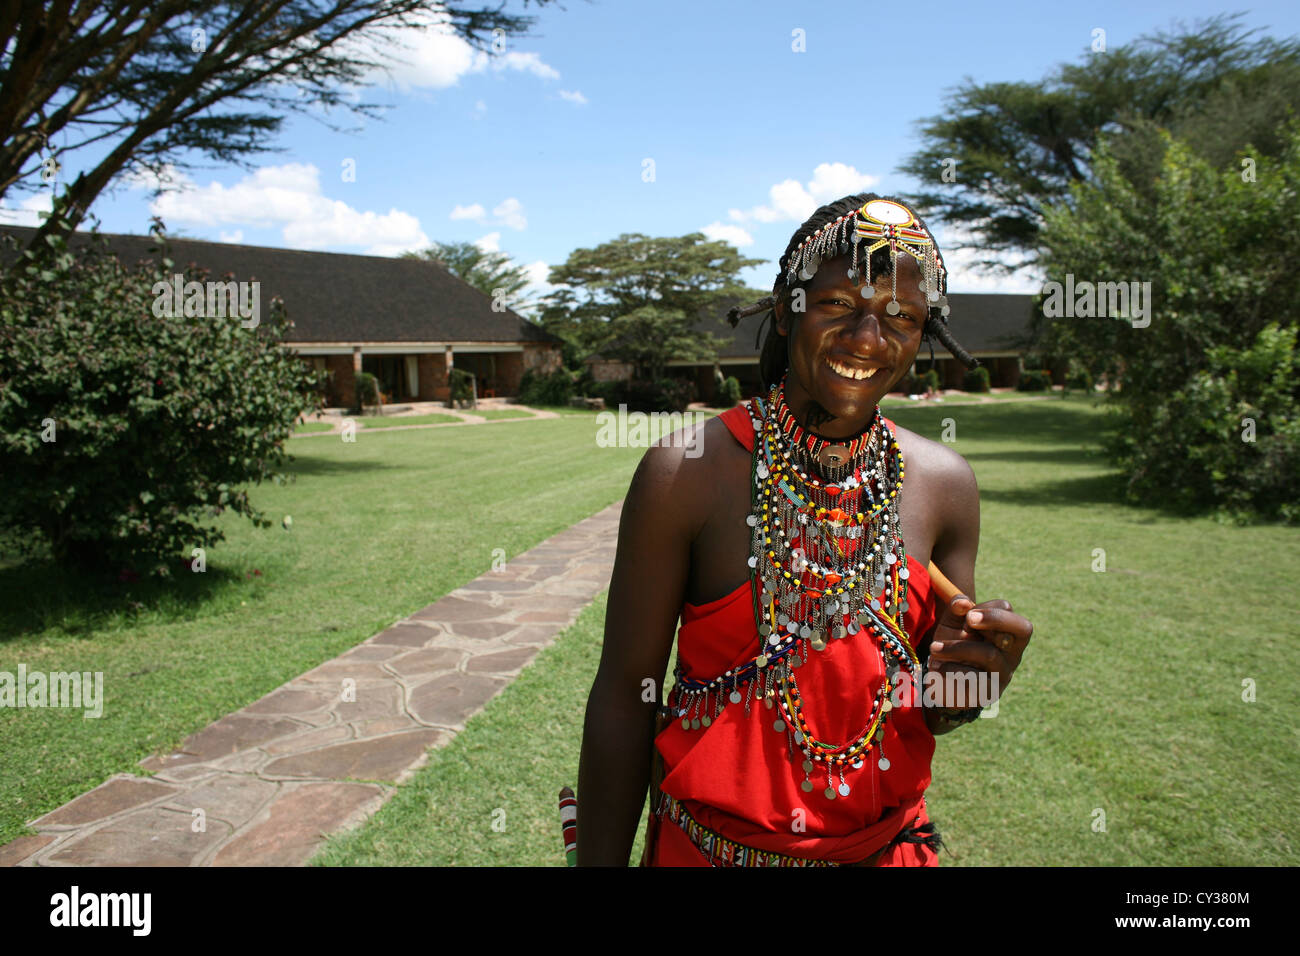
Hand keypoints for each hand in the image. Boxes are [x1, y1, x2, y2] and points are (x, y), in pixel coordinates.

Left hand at [927, 593, 1032, 707]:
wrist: (941, 680)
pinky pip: (974, 678)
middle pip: (1023, 628)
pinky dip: (951, 669)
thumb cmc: (952, 645)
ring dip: (957, 648)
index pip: (1009, 610)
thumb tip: (962, 604)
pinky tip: (939, 669)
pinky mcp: (990, 693)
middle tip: (968, 621)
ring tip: (934, 648)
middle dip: (993, 619)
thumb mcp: (951, 623)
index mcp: (1006, 631)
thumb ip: (956, 608)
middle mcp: (1012, 652)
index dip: (988, 608)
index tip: (967, 616)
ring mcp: (1004, 673)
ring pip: (990, 654)